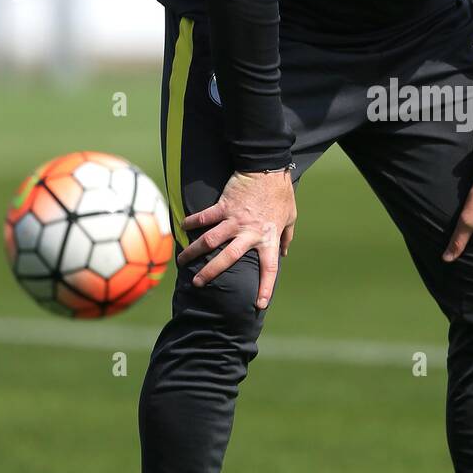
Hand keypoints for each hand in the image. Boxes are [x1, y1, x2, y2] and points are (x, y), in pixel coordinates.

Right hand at [176, 168, 296, 309]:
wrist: (268, 168)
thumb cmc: (281, 194)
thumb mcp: (290, 217)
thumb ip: (286, 237)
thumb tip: (284, 252)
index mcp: (268, 238)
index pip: (269, 268)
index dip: (265, 287)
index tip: (259, 304)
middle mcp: (249, 232)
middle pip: (228, 258)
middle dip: (211, 272)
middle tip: (198, 284)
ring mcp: (234, 220)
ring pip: (210, 240)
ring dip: (194, 251)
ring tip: (182, 261)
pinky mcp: (223, 206)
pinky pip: (204, 217)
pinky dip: (192, 222)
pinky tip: (182, 228)